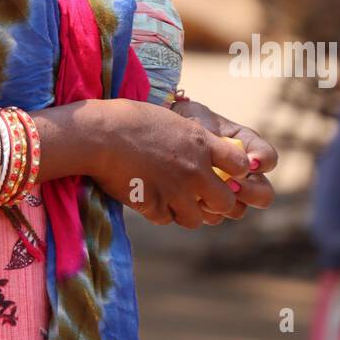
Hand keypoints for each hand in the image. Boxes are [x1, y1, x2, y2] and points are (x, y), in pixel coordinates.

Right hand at [90, 98, 253, 228]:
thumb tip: (203, 153)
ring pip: (197, 219)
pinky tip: (147, 196)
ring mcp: (176, 192)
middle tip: (201, 196)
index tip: (227, 172)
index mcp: (201, 144)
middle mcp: (195, 171)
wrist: (99, 135)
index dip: (236, 172)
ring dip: (186, 211)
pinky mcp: (155, 207)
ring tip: (171, 199)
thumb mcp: (171, 121)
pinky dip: (159, 212)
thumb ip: (192, 139)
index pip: (240, 165)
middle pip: (226, 202)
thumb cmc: (130, 119)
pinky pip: (166, 220)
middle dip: (216, 202)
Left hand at [170, 98, 277, 224]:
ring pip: (239, 210)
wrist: (163, 133)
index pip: (269, 158)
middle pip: (264, 195)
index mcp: (248, 149)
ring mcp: (227, 193)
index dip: (264, 162)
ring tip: (206, 190)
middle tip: (231, 184)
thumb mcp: (203, 122)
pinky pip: (215, 217)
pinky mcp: (208, 205)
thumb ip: (219, 137)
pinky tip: (192, 198)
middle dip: (251, 192)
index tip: (249, 162)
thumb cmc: (188, 122)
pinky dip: (205, 210)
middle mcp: (244, 175)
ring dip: (226, 204)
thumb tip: (239, 160)